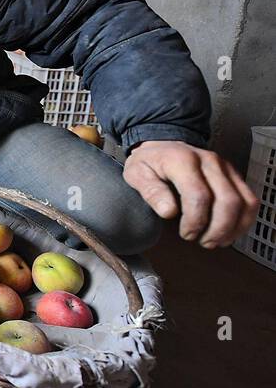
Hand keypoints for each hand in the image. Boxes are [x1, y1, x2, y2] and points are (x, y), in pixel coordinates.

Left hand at [123, 140, 258, 247]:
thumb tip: (168, 212)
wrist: (162, 145)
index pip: (199, 195)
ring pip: (244, 202)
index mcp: (182, 160)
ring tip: (215, 241)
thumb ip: (151, 192)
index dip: (195, 220)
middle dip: (217, 229)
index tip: (186, 234)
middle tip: (202, 241)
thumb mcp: (137, 174)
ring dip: (233, 228)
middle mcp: (209, 161)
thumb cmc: (149, 162)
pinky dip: (244, 221)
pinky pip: (250, 200)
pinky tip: (228, 233)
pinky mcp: (234, 175)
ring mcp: (225, 167)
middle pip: (227, 200)